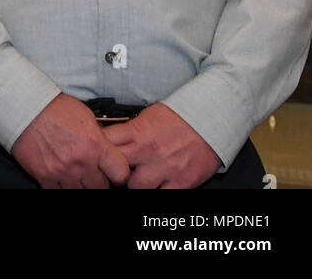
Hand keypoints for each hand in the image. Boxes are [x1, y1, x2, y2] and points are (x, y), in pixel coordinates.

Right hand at [11, 94, 130, 187]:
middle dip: (100, 182)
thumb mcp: (86, 117)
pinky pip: (60, 192)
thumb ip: (99, 138)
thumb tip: (107, 150)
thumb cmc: (55, 107)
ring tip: (77, 175)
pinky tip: (62, 178)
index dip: (118, 175)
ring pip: (82, 193)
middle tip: (94, 174)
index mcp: (95, 145)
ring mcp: (62, 171)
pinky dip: (63, 187)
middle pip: (101, 188)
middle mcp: (81, 161)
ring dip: (82, 186)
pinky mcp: (45, 176)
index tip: (113, 173)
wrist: (25, 107)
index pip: (121, 174)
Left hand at [103, 103, 221, 188]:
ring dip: (135, 184)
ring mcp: (164, 168)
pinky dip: (157, 192)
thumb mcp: (148, 115)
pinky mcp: (181, 182)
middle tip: (117, 170)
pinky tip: (157, 186)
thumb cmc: (180, 117)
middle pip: (117, 167)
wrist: (211, 120)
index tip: (101, 151)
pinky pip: (162, 195)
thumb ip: (131, 129)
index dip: (101, 148)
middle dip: (114, 169)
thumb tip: (113, 136)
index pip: (106, 141)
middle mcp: (148, 150)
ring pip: (136, 187)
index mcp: (137, 131)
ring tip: (138, 178)